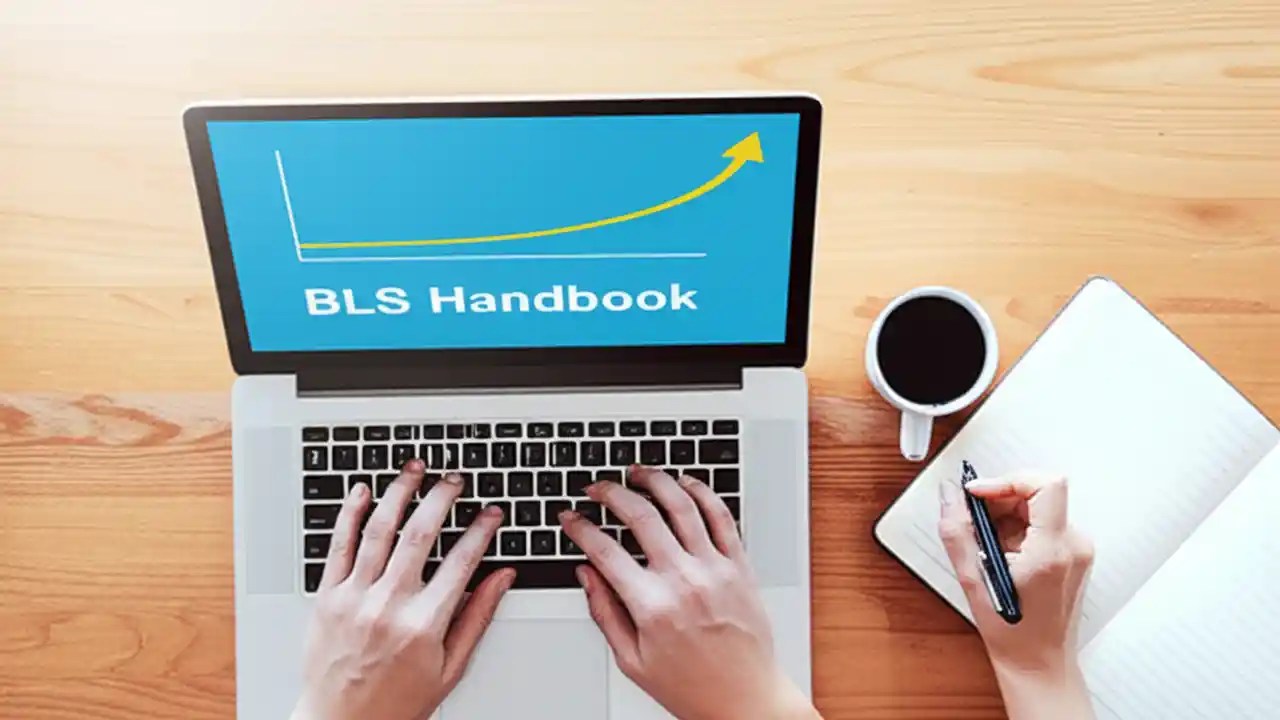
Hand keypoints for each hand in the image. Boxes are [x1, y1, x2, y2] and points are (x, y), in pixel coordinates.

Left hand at [292, 460, 514, 719]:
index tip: (491, 513)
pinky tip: (363, 492)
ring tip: (414, 470)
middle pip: (421, 534)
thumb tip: (501, 578)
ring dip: (399, 493)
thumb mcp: (450, 668)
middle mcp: (388, 605)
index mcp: (424, 625)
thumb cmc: (396, 703)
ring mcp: (354, 598)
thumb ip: (477, 618)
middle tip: (455, 479)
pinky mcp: (326, 597)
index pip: (462, 561)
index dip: (481, 530)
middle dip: (442, 497)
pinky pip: (338, 546)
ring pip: (379, 530)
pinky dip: (350, 514)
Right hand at [559, 466, 818, 719]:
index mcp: (651, 606)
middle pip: (640, 515)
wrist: (744, 699)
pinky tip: (684, 483)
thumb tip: (586, 574)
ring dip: (655, 480)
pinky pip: (721, 516)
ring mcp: (715, 569)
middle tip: (597, 488)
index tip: (570, 518)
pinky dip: (701, 492)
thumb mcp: (632, 661)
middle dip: (611, 493)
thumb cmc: (691, 687)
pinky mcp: (740, 566)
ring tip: (637, 472)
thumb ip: (604, 612)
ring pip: (682, 504)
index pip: (605, 550)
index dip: (580, 528)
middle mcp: (684, 580)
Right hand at [938, 473, 1095, 719]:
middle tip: (973, 518)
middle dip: (1000, 498)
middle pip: (1037, 492)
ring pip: (1038, 505)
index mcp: (1052, 551)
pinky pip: (1043, 522)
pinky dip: (1016, 527)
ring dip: (1006, 514)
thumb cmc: (1013, 633)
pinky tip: (1001, 553)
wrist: (1040, 664)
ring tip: (986, 545)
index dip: (1007, 479)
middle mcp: (1073, 545)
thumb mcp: (973, 581)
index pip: (1045, 485)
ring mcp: (1077, 549)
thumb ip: (957, 532)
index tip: (979, 492)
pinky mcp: (1074, 552)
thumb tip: (950, 495)